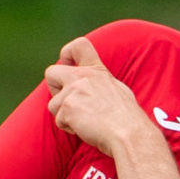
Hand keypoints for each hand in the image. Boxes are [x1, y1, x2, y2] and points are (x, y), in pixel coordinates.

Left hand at [43, 36, 152, 155]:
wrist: (128, 132)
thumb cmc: (127, 117)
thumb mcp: (117, 89)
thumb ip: (100, 84)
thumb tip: (95, 87)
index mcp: (96, 70)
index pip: (79, 45)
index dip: (67, 53)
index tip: (67, 63)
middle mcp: (83, 76)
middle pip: (51, 72)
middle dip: (54, 88)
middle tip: (67, 102)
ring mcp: (73, 91)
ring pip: (53, 104)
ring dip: (64, 115)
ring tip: (84, 121)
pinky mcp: (67, 108)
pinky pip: (59, 120)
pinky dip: (69, 127)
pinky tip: (85, 129)